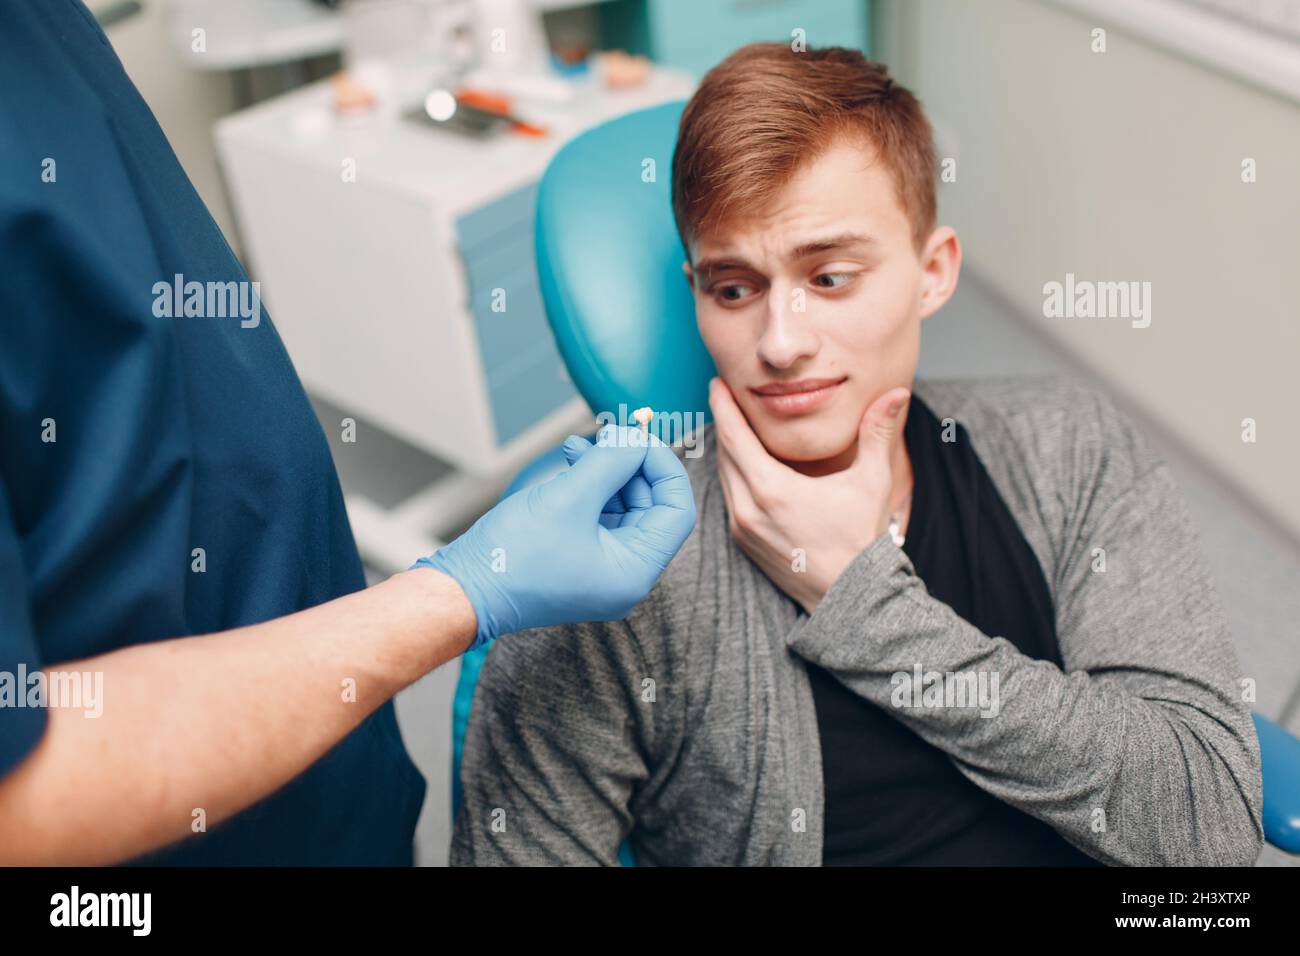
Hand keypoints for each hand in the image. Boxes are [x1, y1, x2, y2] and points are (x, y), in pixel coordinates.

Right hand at [415, 425, 695, 647]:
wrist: (464, 590)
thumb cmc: (513, 555)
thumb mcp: (569, 497)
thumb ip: (611, 463)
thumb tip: (636, 438)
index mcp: (635, 571)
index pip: (676, 511)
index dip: (663, 466)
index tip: (639, 437)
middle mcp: (625, 575)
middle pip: (651, 506)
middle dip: (630, 465)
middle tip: (607, 434)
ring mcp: (603, 569)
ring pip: (624, 507)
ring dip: (607, 471)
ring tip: (577, 446)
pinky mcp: (580, 559)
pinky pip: (599, 516)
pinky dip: (590, 487)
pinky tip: (572, 461)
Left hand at [708, 377, 908, 613]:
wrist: (850, 597)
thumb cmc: (860, 540)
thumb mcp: (872, 482)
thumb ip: (878, 433)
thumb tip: (896, 393)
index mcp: (772, 490)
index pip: (734, 435)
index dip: (723, 405)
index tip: (717, 382)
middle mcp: (747, 508)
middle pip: (724, 452)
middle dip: (724, 421)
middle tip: (725, 395)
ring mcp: (741, 528)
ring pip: (724, 475)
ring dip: (727, 448)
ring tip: (733, 424)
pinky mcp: (743, 542)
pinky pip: (729, 497)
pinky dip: (732, 475)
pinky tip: (744, 464)